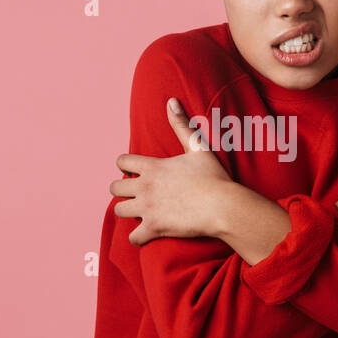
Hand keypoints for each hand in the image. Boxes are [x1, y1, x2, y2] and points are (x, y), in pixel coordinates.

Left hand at [110, 98, 234, 245]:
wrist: (223, 206)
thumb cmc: (213, 177)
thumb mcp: (197, 147)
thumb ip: (181, 124)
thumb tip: (171, 101)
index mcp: (152, 166)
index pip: (121, 162)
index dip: (125, 166)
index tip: (134, 172)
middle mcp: (145, 187)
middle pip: (114, 188)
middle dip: (122, 190)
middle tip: (136, 193)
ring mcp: (147, 209)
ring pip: (119, 211)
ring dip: (128, 211)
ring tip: (141, 212)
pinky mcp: (154, 228)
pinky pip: (133, 237)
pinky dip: (139, 236)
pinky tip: (147, 233)